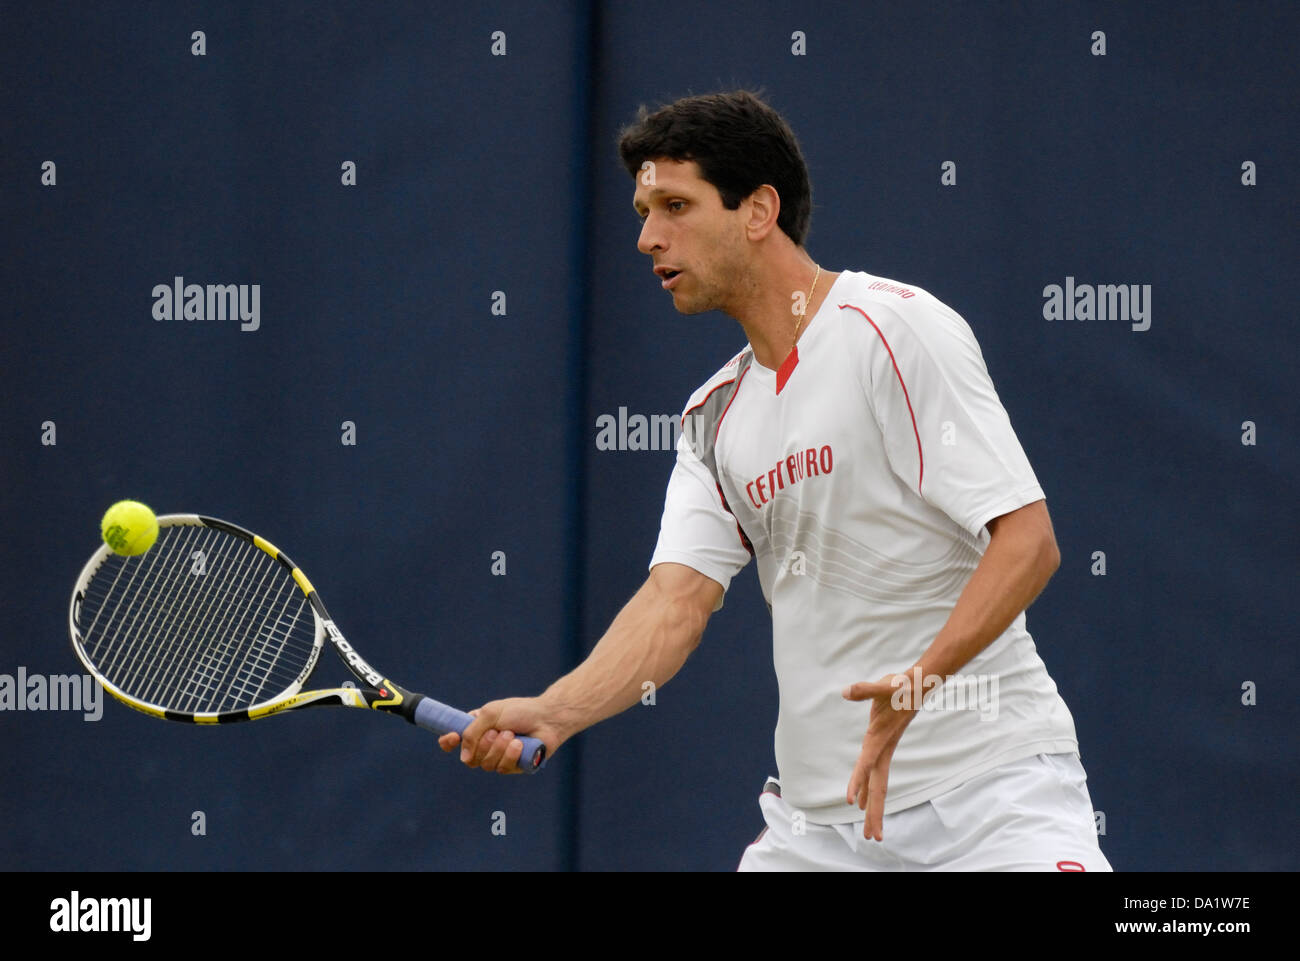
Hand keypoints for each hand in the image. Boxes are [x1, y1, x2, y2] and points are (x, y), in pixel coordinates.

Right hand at [437, 696, 561, 774]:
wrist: (548, 718)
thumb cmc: (521, 711)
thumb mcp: (491, 713)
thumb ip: (472, 732)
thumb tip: (463, 757)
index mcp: (478, 730)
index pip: (455, 742)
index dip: (448, 743)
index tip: (452, 738)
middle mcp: (486, 746)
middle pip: (470, 759)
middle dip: (483, 744)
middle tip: (497, 731)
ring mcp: (499, 758)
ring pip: (486, 765)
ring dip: (498, 748)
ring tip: (512, 735)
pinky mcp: (513, 767)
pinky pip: (503, 769)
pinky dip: (510, 755)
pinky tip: (520, 744)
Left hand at [842, 672, 927, 840]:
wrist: (918, 685)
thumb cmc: (900, 685)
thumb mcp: (882, 686)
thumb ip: (865, 690)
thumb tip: (846, 691)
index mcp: (880, 738)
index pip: (867, 763)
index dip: (858, 781)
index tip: (851, 803)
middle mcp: (883, 749)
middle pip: (878, 786)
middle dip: (875, 813)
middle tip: (872, 838)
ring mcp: (885, 750)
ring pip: (878, 784)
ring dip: (873, 808)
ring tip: (870, 832)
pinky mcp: (884, 746)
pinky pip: (875, 775)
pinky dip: (868, 790)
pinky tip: (860, 802)